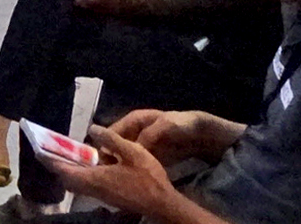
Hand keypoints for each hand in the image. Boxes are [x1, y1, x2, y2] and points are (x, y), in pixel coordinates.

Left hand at [45, 124, 180, 219]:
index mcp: (95, 178)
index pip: (65, 170)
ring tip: (67, 154)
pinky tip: (91, 163)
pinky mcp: (108, 197)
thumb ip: (111, 140)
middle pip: (67, 179)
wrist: (161, 203)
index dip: (50, 161)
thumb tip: (92, 129)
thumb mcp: (132, 151)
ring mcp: (101, 195)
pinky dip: (82, 173)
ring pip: (77, 183)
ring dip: (69, 170)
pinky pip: (87, 184)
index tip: (39, 151)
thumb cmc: (148, 177)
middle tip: (51, 150)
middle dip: (57, 166)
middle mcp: (94, 189)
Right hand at [106, 109, 239, 164]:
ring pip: (122, 154)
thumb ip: (148, 135)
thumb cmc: (180, 125)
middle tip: (107, 172)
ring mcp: (140, 144)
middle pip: (114, 144)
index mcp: (133, 120)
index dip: (104, 143)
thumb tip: (132, 148)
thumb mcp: (165, 125)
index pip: (111, 131)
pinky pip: (134, 162)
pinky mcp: (147, 155)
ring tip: (115, 177)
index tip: (101, 159)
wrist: (198, 134)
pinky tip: (128, 179)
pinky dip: (130, 169)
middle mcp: (133, 131)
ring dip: (118, 164)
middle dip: (109, 156)